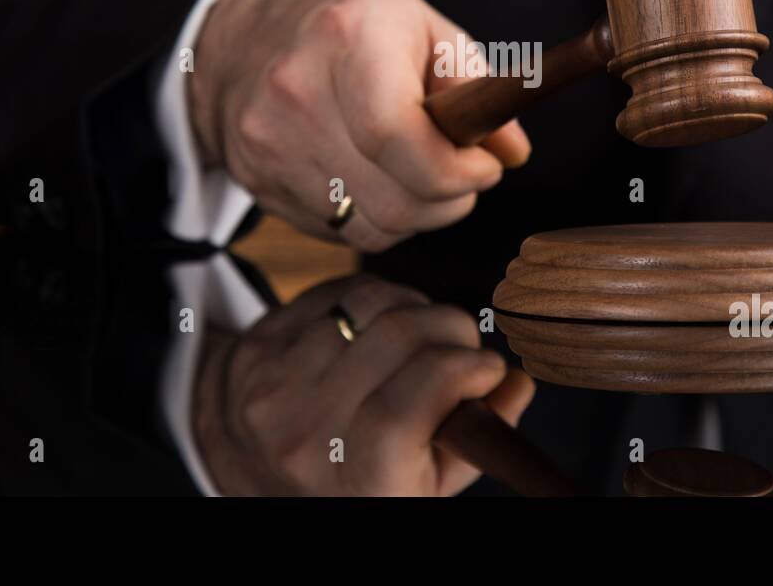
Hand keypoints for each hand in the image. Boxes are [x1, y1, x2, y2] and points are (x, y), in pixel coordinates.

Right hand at [189, 0, 530, 251]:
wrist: (239, 36)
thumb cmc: (349, 27)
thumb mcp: (421, 26)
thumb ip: (476, 86)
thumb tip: (512, 153)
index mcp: (347, 38)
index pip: (398, 136)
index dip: (455, 171)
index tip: (485, 167)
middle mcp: (297, 93)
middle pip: (394, 199)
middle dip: (449, 199)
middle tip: (464, 174)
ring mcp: (269, 144)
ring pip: (370, 229)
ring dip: (416, 215)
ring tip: (421, 175)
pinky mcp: (257, 182)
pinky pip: (339, 234)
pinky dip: (375, 220)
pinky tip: (377, 182)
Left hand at [193, 273, 535, 495]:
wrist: (253, 467)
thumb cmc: (355, 476)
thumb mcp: (424, 482)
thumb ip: (479, 439)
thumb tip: (518, 382)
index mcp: (355, 480)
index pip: (408, 405)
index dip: (459, 371)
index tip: (487, 368)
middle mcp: (305, 436)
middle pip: (398, 336)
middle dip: (452, 327)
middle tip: (463, 345)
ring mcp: (274, 386)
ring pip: (371, 301)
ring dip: (413, 307)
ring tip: (418, 336)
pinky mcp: (259, 346)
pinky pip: (338, 291)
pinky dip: (373, 298)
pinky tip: (377, 326)